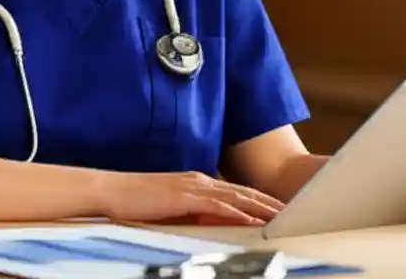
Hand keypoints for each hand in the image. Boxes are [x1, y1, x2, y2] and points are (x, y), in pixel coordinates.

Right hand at [97, 171, 282, 225]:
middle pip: (243, 191)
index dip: (260, 200)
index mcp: (197, 183)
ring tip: (283, 216)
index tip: (279, 210)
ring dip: (261, 207)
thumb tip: (212, 225)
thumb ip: (192, 213)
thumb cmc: (136, 202)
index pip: (236, 192)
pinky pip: (217, 206)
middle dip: (269, 202)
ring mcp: (192, 186)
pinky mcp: (184, 196)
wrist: (111, 190)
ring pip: (236, 196)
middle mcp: (199, 180)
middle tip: (294, 212)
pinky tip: (253, 220)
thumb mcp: (171, 209)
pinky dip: (238, 212)